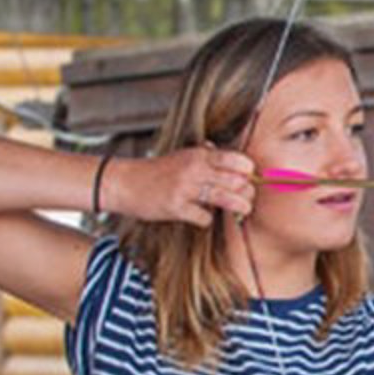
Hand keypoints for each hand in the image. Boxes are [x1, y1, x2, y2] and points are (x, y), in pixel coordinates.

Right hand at [105, 147, 256, 226]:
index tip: (250, 177)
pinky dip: (207, 219)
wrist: (124, 182)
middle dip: (247, 191)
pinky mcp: (175, 208)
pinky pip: (204, 217)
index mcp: (198, 155)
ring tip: (244, 208)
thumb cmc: (157, 171)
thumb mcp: (183, 155)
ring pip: (225, 198)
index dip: (248, 170)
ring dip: (239, 206)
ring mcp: (185, 189)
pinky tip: (203, 216)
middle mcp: (194, 170)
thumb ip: (209, 157)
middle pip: (236, 181)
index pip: (235, 159)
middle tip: (248, 196)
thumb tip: (235, 161)